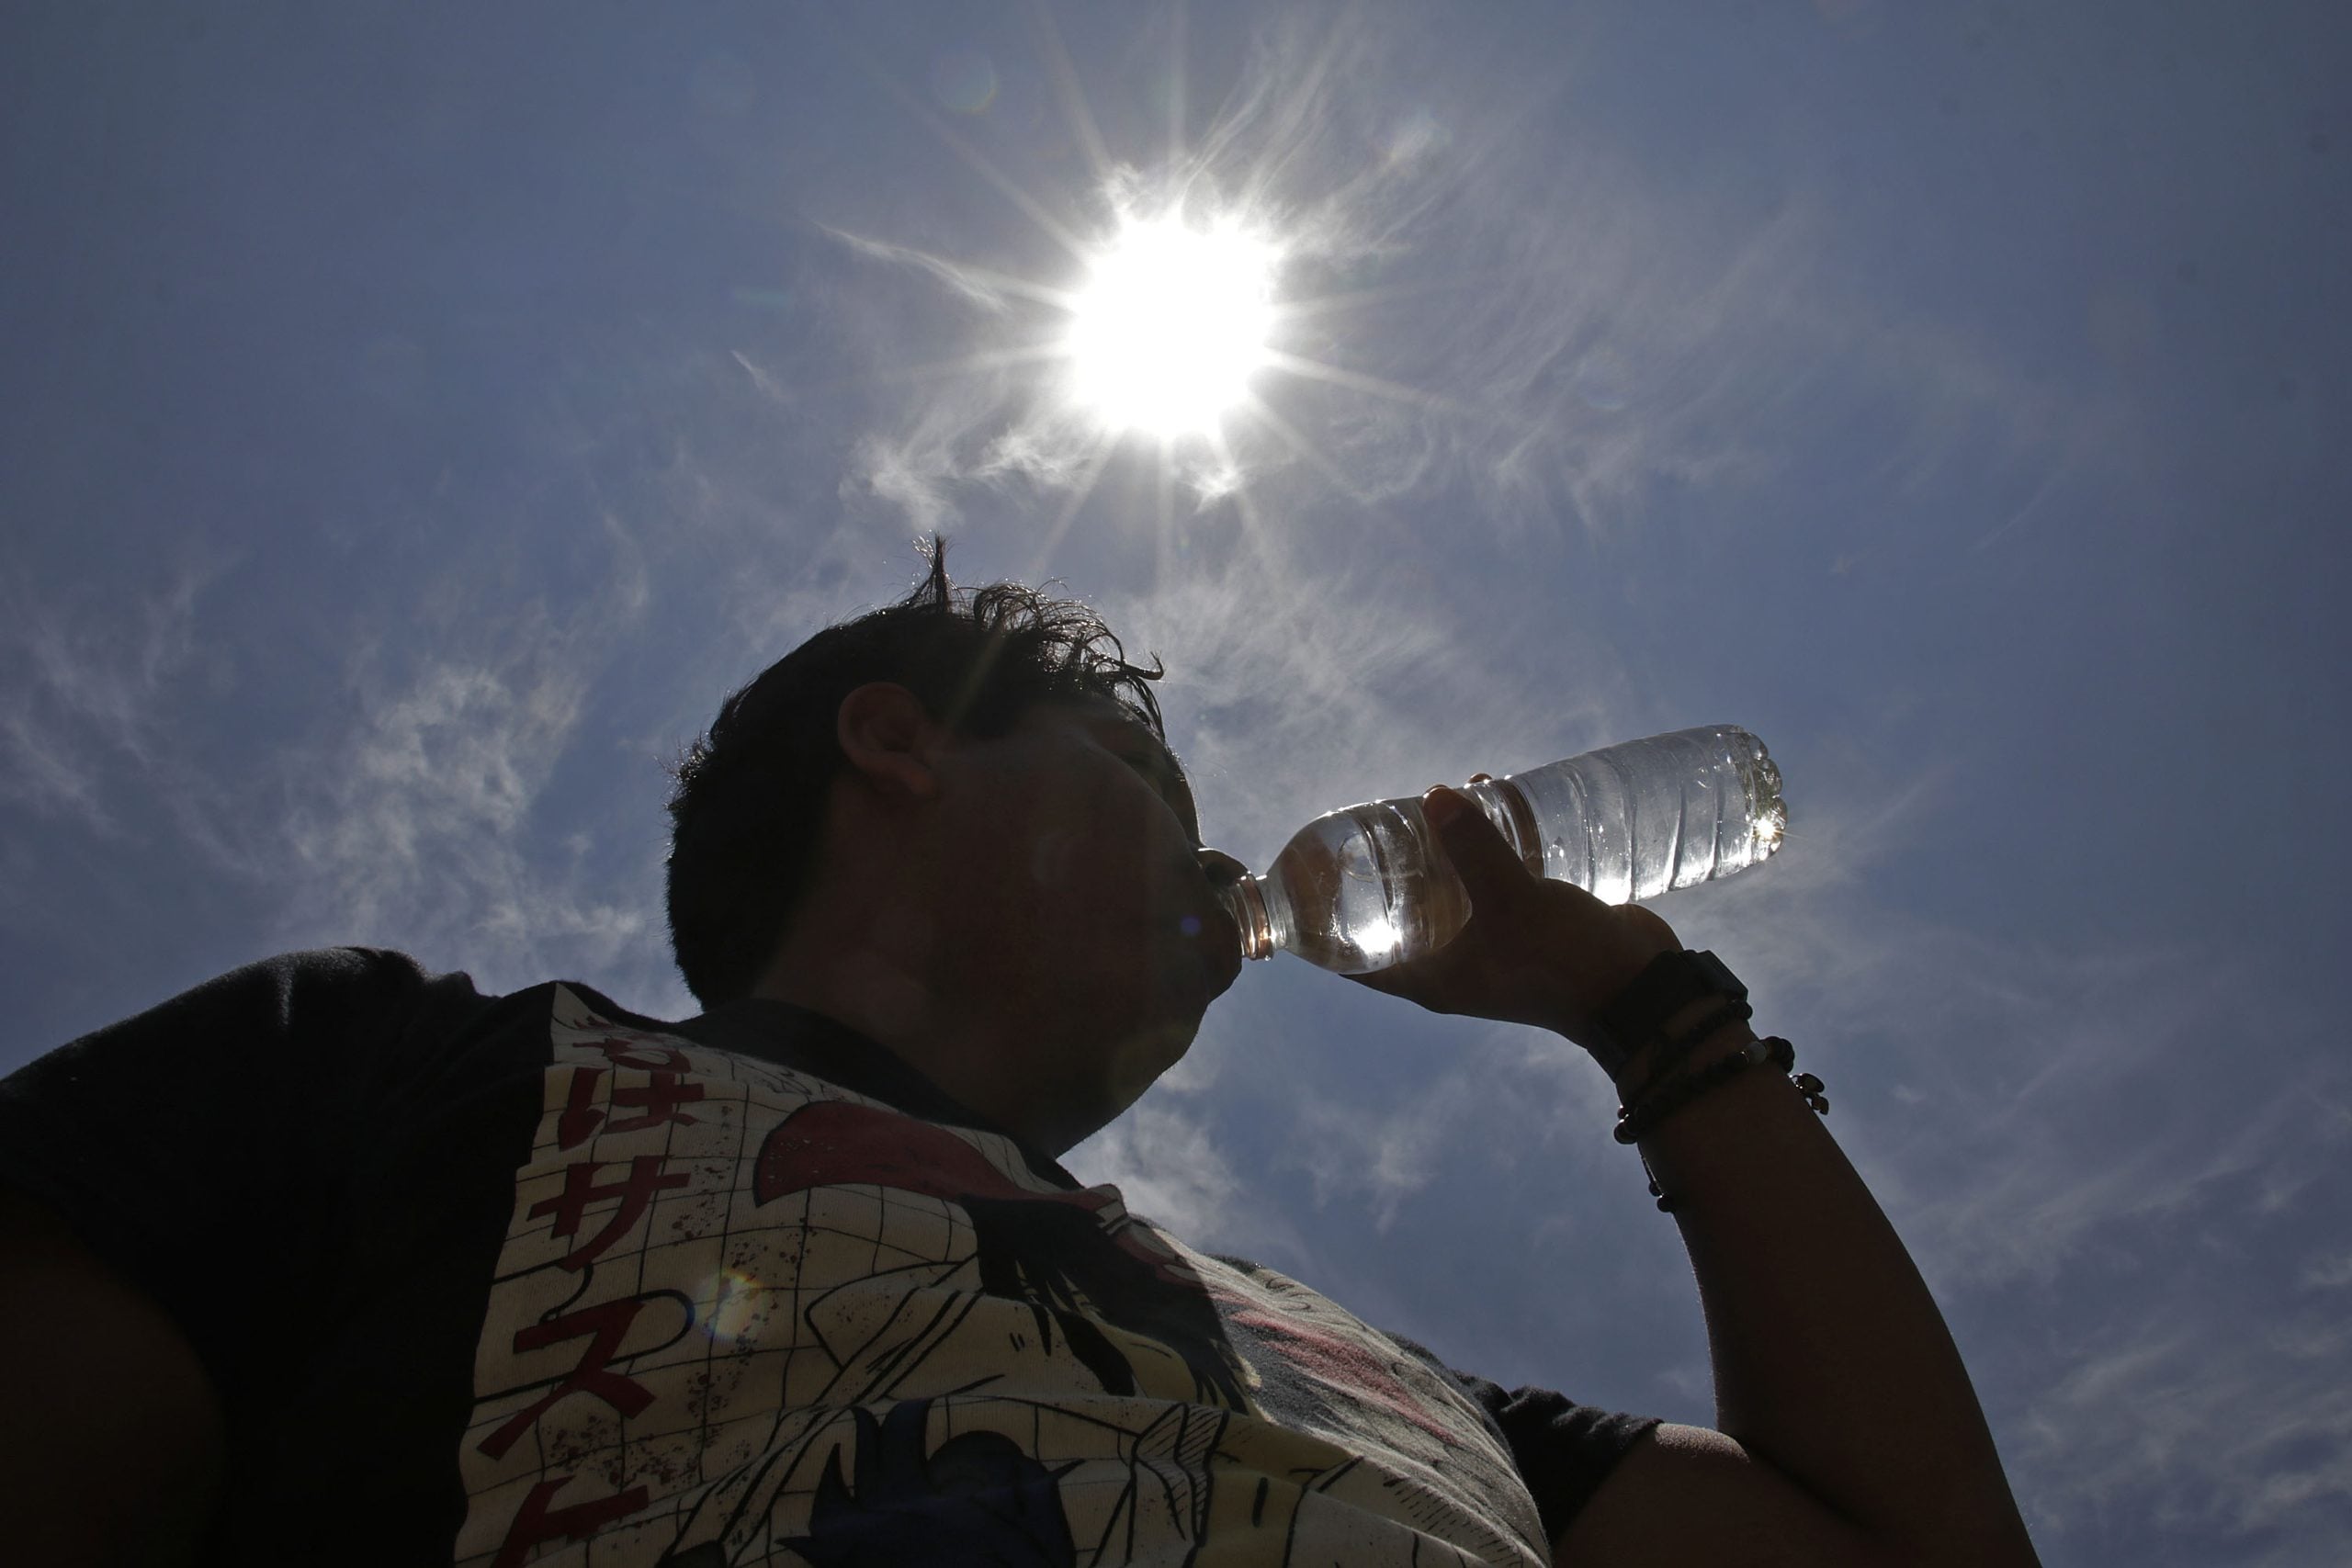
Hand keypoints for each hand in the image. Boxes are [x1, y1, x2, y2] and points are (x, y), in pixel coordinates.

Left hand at [1342, 782, 1682, 1052]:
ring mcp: (1489, 943)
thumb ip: (1474, 849)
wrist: (1643, 991)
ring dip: (1440, 845)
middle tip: (1375, 817)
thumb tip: (1433, 795)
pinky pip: (1489, 877)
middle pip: (1397, 910)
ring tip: (1436, 796)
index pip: (1351, 959)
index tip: (1305, 877)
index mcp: (1430, 977)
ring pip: (1446, 887)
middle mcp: (1452, 963)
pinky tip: (1490, 796)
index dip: (1320, 925)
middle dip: (1387, 864)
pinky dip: (1484, 843)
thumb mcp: (1512, 901)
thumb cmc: (1566, 962)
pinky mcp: (1526, 922)